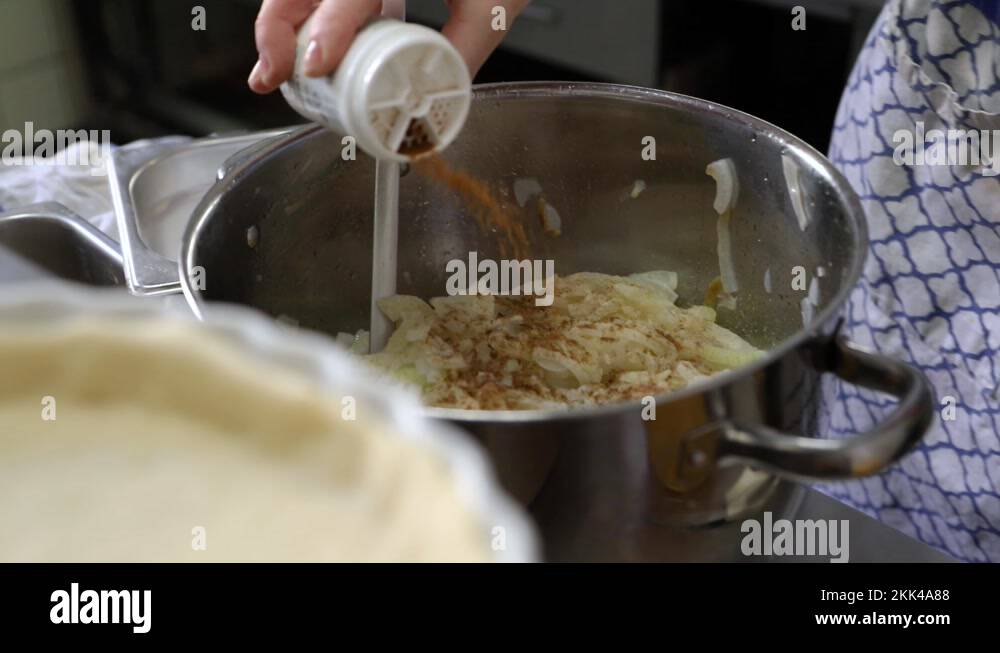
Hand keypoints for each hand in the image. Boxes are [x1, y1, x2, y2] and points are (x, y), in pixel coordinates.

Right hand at [249, 0, 529, 93]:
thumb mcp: (494, 1)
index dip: (326, 25)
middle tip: (274, 76)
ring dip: (287, 28)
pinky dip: (316, 22)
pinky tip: (319, 53)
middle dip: (277, 28)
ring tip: (283, 72)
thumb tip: (441, 96)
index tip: (315, 64)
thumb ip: (467, 46)